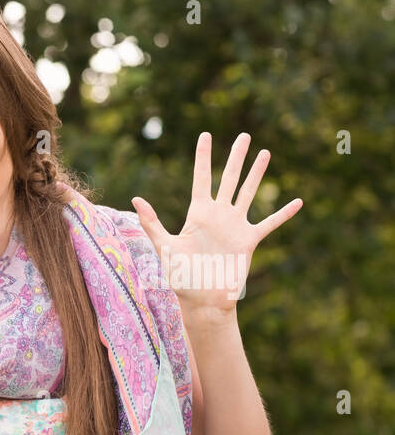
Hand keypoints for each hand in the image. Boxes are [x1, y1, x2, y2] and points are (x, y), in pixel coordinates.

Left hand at [132, 132, 301, 323]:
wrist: (202, 299)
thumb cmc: (179, 277)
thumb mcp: (164, 247)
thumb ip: (152, 223)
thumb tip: (136, 199)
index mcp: (198, 214)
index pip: (201, 178)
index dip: (203, 157)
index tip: (205, 135)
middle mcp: (218, 215)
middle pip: (229, 178)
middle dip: (236, 157)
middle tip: (244, 135)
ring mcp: (235, 226)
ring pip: (248, 192)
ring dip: (257, 173)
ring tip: (265, 152)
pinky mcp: (249, 240)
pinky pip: (270, 223)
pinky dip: (283, 213)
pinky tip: (298, 201)